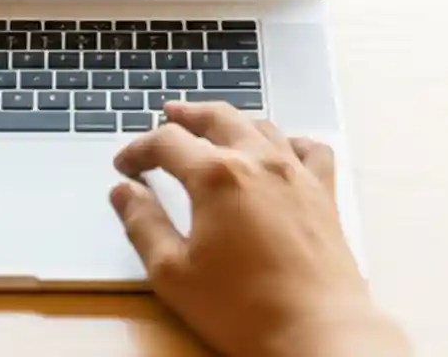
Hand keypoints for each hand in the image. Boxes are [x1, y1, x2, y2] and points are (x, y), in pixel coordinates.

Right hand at [111, 102, 411, 356]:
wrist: (317, 333)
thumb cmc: (243, 308)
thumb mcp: (172, 272)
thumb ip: (143, 224)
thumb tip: (123, 192)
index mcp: (216, 176)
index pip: (166, 142)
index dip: (138, 149)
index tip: (124, 166)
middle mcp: (258, 162)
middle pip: (216, 117)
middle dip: (186, 115)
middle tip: (167, 114)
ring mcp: (296, 175)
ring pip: (261, 125)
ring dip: (231, 120)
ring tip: (213, 125)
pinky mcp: (324, 195)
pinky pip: (310, 150)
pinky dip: (289, 141)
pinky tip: (280, 149)